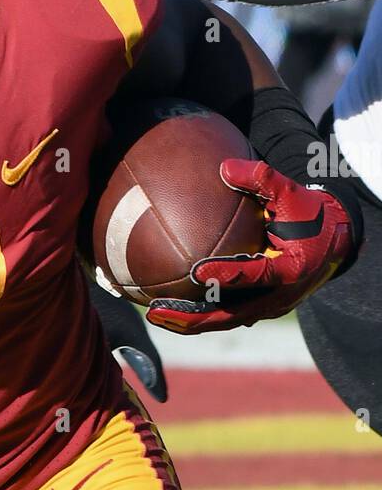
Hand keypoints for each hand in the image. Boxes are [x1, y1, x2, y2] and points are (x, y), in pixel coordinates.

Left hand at [146, 158, 354, 333]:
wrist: (334, 241)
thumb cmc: (310, 214)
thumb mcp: (292, 193)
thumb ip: (263, 179)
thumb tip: (225, 167)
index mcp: (291, 268)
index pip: (256, 274)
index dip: (227, 274)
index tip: (197, 271)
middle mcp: (279, 296)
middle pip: (232, 314)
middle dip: (193, 317)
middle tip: (157, 310)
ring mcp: (270, 306)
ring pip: (226, 321)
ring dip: (191, 322)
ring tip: (155, 315)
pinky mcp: (261, 308)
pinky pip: (228, 316)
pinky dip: (201, 317)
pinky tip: (172, 310)